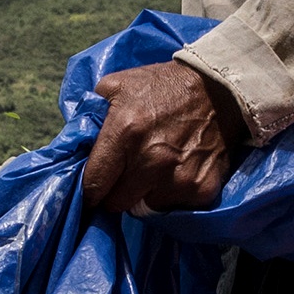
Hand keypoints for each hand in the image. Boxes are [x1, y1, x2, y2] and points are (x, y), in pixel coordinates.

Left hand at [81, 61, 246, 213]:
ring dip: (145, 195)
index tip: (93, 190)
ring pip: (145, 208)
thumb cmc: (163, 86)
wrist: (221, 86)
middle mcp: (150, 161)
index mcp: (124, 133)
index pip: (93, 184)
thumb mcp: (116, 85)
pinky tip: (177, 173)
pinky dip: (172, 196)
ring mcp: (178, 178)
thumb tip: (72, 142)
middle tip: (127, 176)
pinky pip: (175, 207)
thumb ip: (90, 114)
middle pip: (116, 203)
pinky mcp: (201, 190)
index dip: (90, 190)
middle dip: (116, 193)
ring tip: (155, 172)